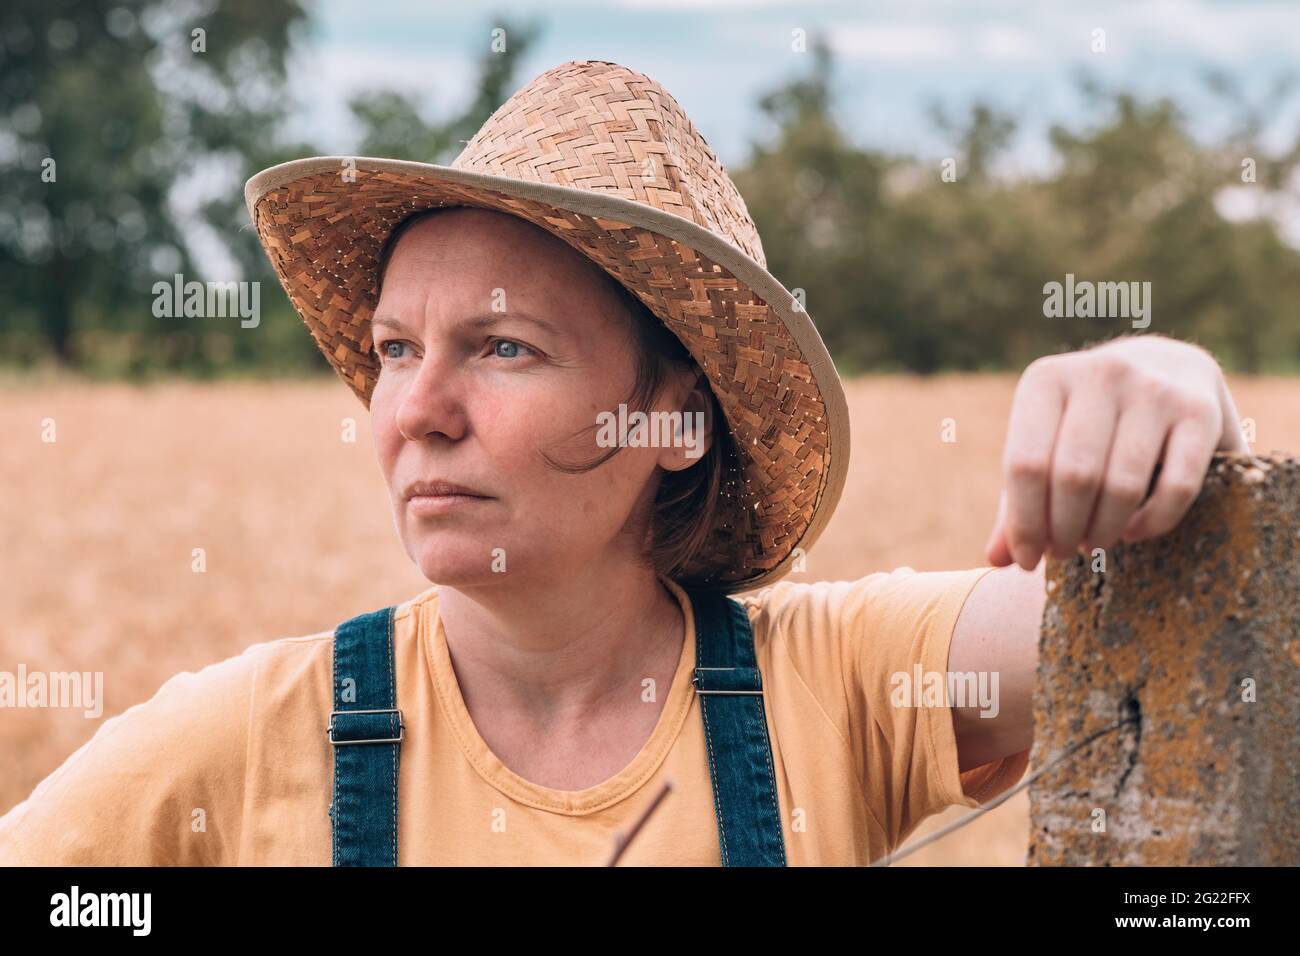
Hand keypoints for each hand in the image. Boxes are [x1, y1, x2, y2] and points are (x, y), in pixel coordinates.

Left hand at [985, 334, 1247, 569]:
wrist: (1167, 368)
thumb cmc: (1087, 424)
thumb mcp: (1045, 446)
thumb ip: (1018, 500)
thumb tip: (995, 559)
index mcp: (1046, 379)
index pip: (1026, 465)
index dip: (1024, 524)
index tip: (1028, 560)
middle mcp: (1100, 374)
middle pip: (1074, 477)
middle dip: (1063, 531)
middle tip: (1063, 553)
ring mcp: (1154, 389)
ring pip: (1123, 485)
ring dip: (1103, 530)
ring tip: (1092, 544)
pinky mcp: (1200, 412)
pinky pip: (1176, 487)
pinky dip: (1152, 523)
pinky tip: (1131, 532)